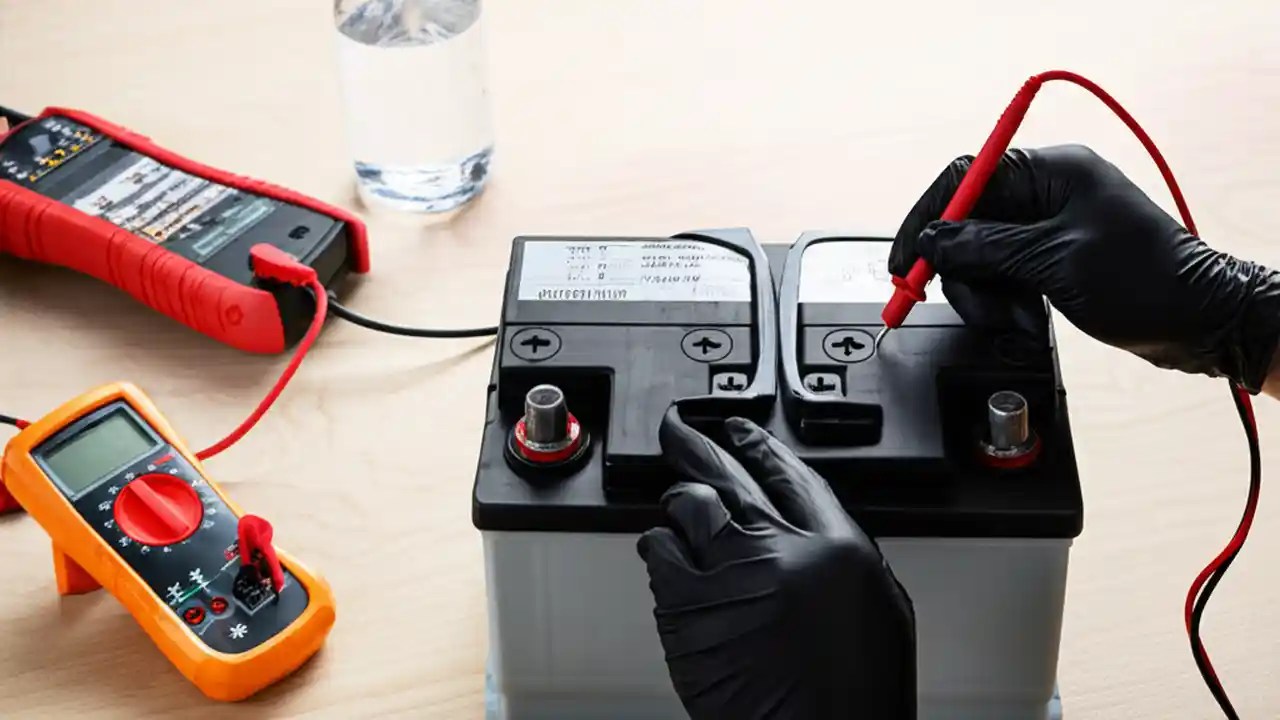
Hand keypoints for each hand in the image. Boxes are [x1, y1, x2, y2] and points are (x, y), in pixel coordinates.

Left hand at [637, 407, 915, 719]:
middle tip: (677, 430)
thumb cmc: (854, 696)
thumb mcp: (880, 610)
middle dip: (695, 444)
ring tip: (674, 511)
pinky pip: (658, 553)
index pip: (789, 474)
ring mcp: (730, 575)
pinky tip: (662, 553)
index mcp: (837, 547)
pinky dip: (657, 547)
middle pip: (727, 474)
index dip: (757, 446)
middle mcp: (781, 550)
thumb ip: (841, 557)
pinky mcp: (687, 608)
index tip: (739, 431)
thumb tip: (811, 529)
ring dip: (677, 504)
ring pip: (687, 506)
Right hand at [890, 144, 1279, 392]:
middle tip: (969, 304)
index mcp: (1052, 171)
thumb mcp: (1053, 262)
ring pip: (981, 255)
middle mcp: (1047, 190)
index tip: (906, 260)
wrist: (1200, 321)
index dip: (927, 218)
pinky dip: (1005, 300)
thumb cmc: (1145, 282)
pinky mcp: (1051, 256)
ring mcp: (1049, 225)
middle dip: (963, 270)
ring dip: (987, 293)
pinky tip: (1025, 318)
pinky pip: (1004, 273)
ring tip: (1015, 318)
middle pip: (968, 222)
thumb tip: (933, 240)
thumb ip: (985, 247)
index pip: (965, 178)